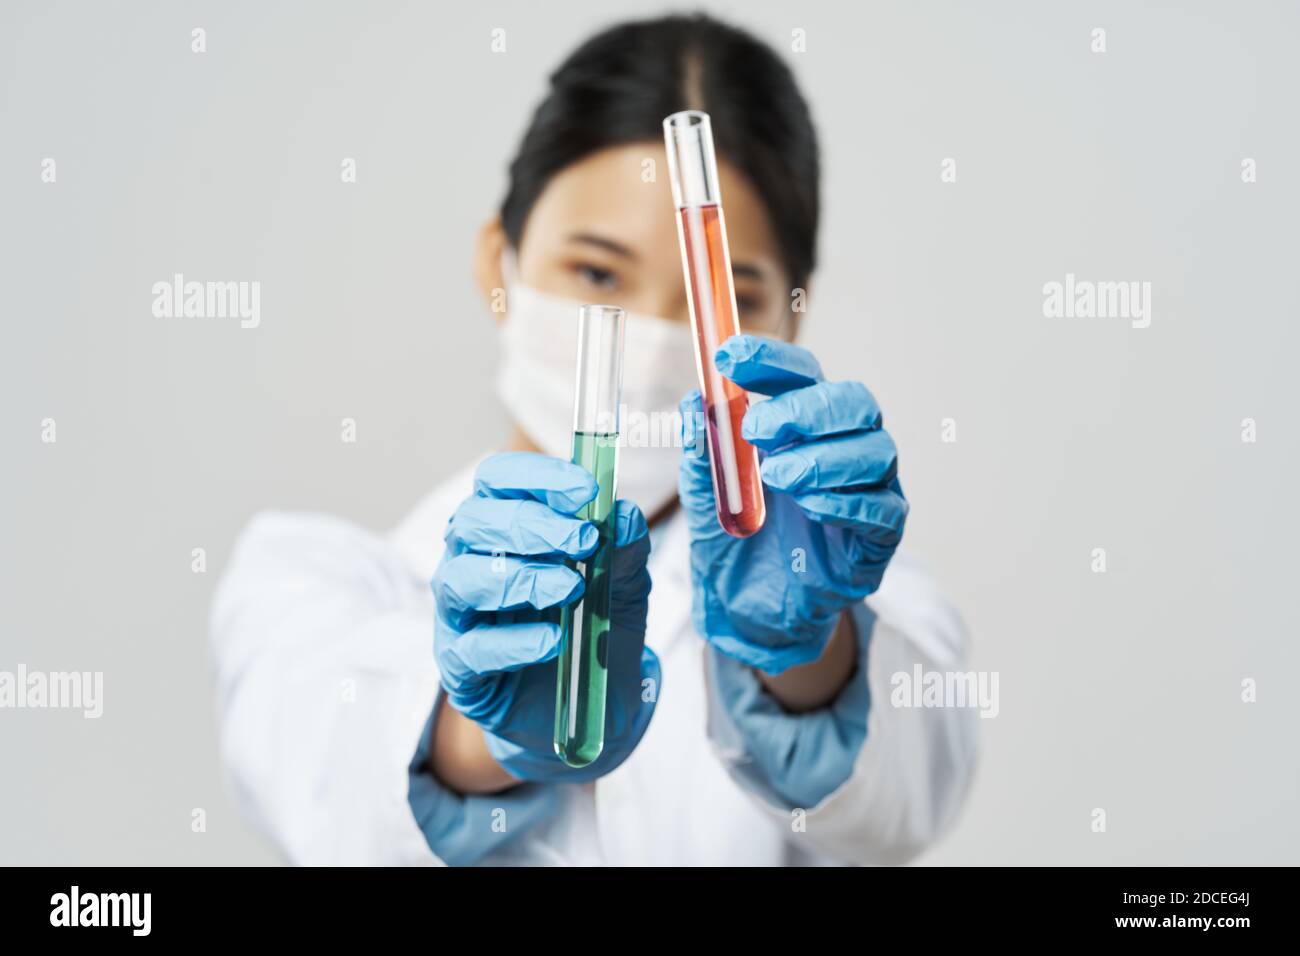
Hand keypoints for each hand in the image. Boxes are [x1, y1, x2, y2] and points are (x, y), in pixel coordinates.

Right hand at [432, 452, 659, 782]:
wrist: (590, 707)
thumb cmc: (593, 628)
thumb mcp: (623, 584)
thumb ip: (624, 550)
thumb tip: (625, 516)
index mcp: (503, 528)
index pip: (497, 480)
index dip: (536, 477)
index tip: (586, 489)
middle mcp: (469, 561)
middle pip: (474, 522)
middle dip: (532, 525)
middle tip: (584, 539)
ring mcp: (459, 616)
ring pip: (460, 579)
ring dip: (519, 578)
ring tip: (570, 589)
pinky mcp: (461, 670)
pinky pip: (470, 650)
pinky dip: (511, 642)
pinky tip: (551, 641)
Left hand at [680, 335, 907, 673]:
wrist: (745, 609)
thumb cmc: (733, 538)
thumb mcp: (704, 493)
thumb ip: (703, 450)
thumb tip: (694, 402)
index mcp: (803, 424)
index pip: (801, 373)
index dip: (771, 359)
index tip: (728, 357)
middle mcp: (844, 446)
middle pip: (853, 401)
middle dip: (806, 408)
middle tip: (757, 430)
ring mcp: (868, 490)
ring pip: (876, 451)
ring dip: (823, 458)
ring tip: (777, 478)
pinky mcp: (878, 538)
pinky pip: (884, 509)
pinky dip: (846, 503)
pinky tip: (811, 509)